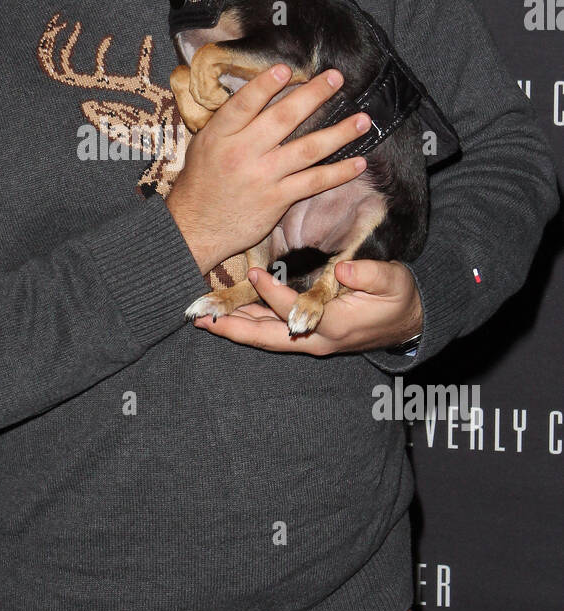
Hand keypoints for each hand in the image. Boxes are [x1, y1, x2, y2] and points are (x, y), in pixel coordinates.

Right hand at [166, 64, 372, 274]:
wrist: (194, 227)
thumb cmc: (200, 182)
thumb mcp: (204, 144)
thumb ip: (229, 122)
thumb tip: (259, 92)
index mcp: (219, 135)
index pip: (244, 104)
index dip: (265, 85)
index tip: (287, 69)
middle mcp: (241, 153)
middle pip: (283, 119)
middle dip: (313, 96)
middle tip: (336, 78)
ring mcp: (262, 177)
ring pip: (307, 149)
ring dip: (339, 133)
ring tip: (362, 120)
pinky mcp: (277, 199)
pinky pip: (313, 182)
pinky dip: (338, 173)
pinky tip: (359, 163)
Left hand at [191, 258, 423, 354]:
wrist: (406, 323)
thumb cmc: (397, 298)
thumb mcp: (392, 282)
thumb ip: (370, 275)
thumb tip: (344, 270)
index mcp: (334, 325)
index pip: (293, 310)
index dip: (272, 293)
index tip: (254, 275)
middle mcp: (315, 338)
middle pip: (266, 336)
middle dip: (234, 328)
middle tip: (203, 320)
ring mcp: (308, 340)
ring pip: (264, 337)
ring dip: (235, 328)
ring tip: (205, 320)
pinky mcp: (305, 336)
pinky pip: (270, 333)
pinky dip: (247, 325)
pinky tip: (229, 317)